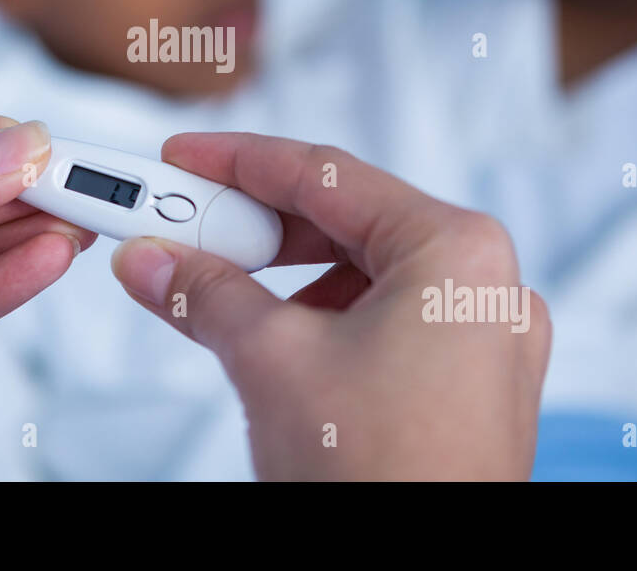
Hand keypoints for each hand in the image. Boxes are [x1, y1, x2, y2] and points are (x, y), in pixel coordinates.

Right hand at [111, 132, 550, 479]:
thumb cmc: (383, 478)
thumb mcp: (271, 361)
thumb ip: (204, 292)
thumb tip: (150, 259)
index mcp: (457, 251)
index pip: (327, 176)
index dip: (239, 162)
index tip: (182, 159)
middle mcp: (485, 283)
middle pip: (347, 223)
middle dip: (255, 227)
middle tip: (183, 226)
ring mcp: (484, 337)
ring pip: (365, 273)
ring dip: (286, 276)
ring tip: (219, 287)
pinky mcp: (470, 384)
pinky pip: (388, 320)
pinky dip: (324, 317)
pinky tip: (275, 337)